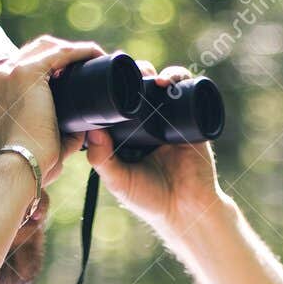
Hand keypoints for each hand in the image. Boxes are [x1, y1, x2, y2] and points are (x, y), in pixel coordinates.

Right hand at [0, 34, 101, 182]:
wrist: (15, 171)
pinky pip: (59, 52)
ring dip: (70, 52)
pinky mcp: (25, 73)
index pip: (16, 72)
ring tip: (93, 60)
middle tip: (82, 69)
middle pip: (29, 55)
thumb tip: (82, 131)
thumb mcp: (32, 149)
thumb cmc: (23, 169)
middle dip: (57, 57)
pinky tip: (95, 56)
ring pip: (44, 48)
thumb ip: (57, 137)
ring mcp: (6, 73)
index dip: (43, 72)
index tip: (65, 80)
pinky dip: (80, 52)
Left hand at [84, 63, 227, 242]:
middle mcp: (148, 123)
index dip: (112, 89)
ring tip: (150, 78)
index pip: (117, 103)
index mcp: (126, 134)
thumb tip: (91, 128)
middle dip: (134, 75)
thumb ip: (102, 159)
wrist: (186, 209)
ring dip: (155, 74)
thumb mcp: (118, 180)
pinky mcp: (190, 119)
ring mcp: (170, 119)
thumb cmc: (149, 198)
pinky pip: (186, 92)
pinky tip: (168, 82)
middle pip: (140, 88)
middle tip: (129, 74)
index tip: (104, 78)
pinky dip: (179, 80)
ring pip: (162, 86)